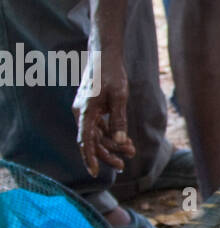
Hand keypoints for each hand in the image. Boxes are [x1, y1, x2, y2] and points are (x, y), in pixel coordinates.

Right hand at [73, 48, 133, 175]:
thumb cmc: (112, 73)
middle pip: (92, 141)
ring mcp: (87, 112)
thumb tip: (120, 141)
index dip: (89, 157)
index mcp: (85, 110)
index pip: (84, 140)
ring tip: (131, 152)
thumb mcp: (120, 96)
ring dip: (113, 145)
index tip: (94, 172)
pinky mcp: (93, 110)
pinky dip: (112, 135)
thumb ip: (119, 119)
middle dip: (107, 154)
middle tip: (123, 166)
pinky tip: (126, 142)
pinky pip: (100, 128)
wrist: (105, 55)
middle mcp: (82, 113)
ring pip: (97, 136)